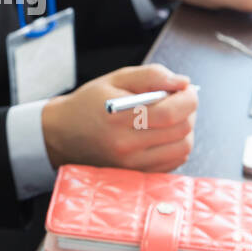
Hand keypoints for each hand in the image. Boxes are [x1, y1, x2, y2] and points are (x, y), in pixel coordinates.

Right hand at [41, 62, 196, 172]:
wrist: (62, 135)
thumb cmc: (89, 104)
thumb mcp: (115, 79)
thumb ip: (151, 76)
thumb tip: (183, 82)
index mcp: (119, 117)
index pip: (170, 112)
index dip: (188, 99)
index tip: (187, 89)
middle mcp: (126, 145)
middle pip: (181, 130)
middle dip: (189, 111)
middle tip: (179, 100)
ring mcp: (132, 164)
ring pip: (182, 148)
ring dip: (185, 129)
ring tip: (172, 117)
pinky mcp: (137, 175)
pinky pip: (174, 161)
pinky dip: (177, 145)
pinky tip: (164, 134)